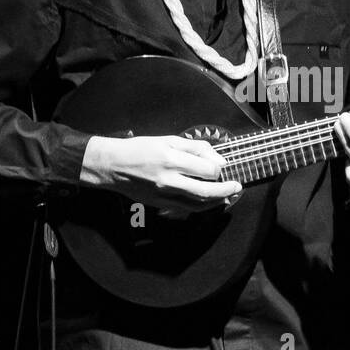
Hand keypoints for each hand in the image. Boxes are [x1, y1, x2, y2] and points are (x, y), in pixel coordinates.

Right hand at [80, 134, 242, 216]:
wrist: (112, 166)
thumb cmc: (139, 149)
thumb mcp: (168, 140)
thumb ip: (195, 148)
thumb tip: (218, 159)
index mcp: (172, 160)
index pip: (207, 170)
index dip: (220, 169)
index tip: (223, 166)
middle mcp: (169, 180)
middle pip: (206, 192)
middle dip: (226, 190)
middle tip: (237, 187)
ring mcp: (164, 196)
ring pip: (198, 205)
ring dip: (216, 201)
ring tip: (226, 195)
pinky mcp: (160, 205)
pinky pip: (187, 209)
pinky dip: (201, 207)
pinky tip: (208, 201)